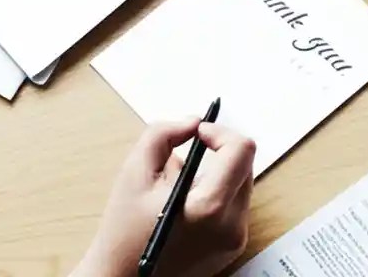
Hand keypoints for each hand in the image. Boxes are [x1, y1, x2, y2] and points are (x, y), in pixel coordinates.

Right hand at [74, 120, 255, 276]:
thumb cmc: (123, 232)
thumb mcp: (134, 172)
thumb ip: (163, 134)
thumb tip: (193, 122)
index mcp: (210, 207)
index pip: (241, 149)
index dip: (219, 132)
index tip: (197, 134)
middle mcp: (231, 225)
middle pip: (244, 164)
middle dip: (217, 151)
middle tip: (184, 156)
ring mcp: (235, 238)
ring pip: (241, 183)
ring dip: (217, 172)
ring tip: (180, 184)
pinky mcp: (233, 246)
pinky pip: (235, 205)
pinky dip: (216, 193)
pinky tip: (186, 204)